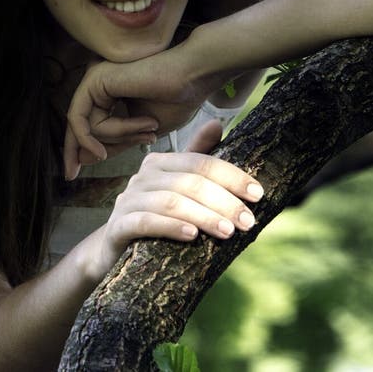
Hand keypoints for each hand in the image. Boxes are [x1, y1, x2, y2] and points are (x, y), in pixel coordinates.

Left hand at [63, 50, 210, 180]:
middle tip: (72, 174)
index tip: (75, 173)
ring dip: (119, 137)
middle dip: (76, 151)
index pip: (86, 125)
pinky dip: (108, 132)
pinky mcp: (95, 79)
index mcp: (108, 93)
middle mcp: (98, 84)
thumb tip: (87, 158)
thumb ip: (116, 141)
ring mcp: (95, 79)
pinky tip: (131, 133)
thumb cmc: (177, 100)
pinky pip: (84, 118)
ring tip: (150, 128)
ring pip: (86, 126)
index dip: (82, 149)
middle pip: (77, 125)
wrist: (192, 77)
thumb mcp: (141, 131)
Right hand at [86, 122, 263, 283]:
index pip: (200, 163)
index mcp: (160, 163)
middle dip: (223, 201)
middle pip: (189, 182)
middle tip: (248, 221)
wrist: (114, 249)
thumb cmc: (155, 215)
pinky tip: (192, 237)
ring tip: (229, 232)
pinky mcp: (118, 226)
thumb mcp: (177, 186)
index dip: (231, 176)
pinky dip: (171, 227)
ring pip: (170, 202)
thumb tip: (217, 123)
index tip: (258, 194)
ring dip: (203, 216)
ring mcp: (128, 200)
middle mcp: (142, 176)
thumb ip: (197, 157)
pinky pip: (145, 222)